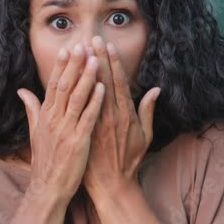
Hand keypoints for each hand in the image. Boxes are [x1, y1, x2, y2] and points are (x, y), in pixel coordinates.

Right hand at [17, 43, 105, 203]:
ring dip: (87, 77)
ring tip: (95, 59)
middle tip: (83, 45)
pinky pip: (88, 117)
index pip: (54, 85)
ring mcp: (66, 129)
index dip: (61, 66)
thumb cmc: (45, 160)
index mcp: (45, 116)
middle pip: (65, 86)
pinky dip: (95, 102)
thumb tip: (22, 91)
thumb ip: (31, 109)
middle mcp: (54, 119)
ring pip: (77, 97)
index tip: (68, 48)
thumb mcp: (35, 132)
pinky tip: (103, 88)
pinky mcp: (78, 141)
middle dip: (74, 65)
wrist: (48, 187)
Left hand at [82, 35, 160, 199]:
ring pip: (90, 91)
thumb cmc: (129, 160)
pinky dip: (75, 91)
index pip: (118, 82)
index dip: (112, 63)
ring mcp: (97, 123)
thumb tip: (155, 89)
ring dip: (84, 70)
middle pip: (103, 81)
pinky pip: (79, 108)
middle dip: (96, 59)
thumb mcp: (145, 136)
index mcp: (126, 114)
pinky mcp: (86, 131)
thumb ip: (147, 111)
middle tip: (90, 38)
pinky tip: (68, 78)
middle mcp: (111, 115)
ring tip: (78, 52)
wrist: (112, 184)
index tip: (106, 46)